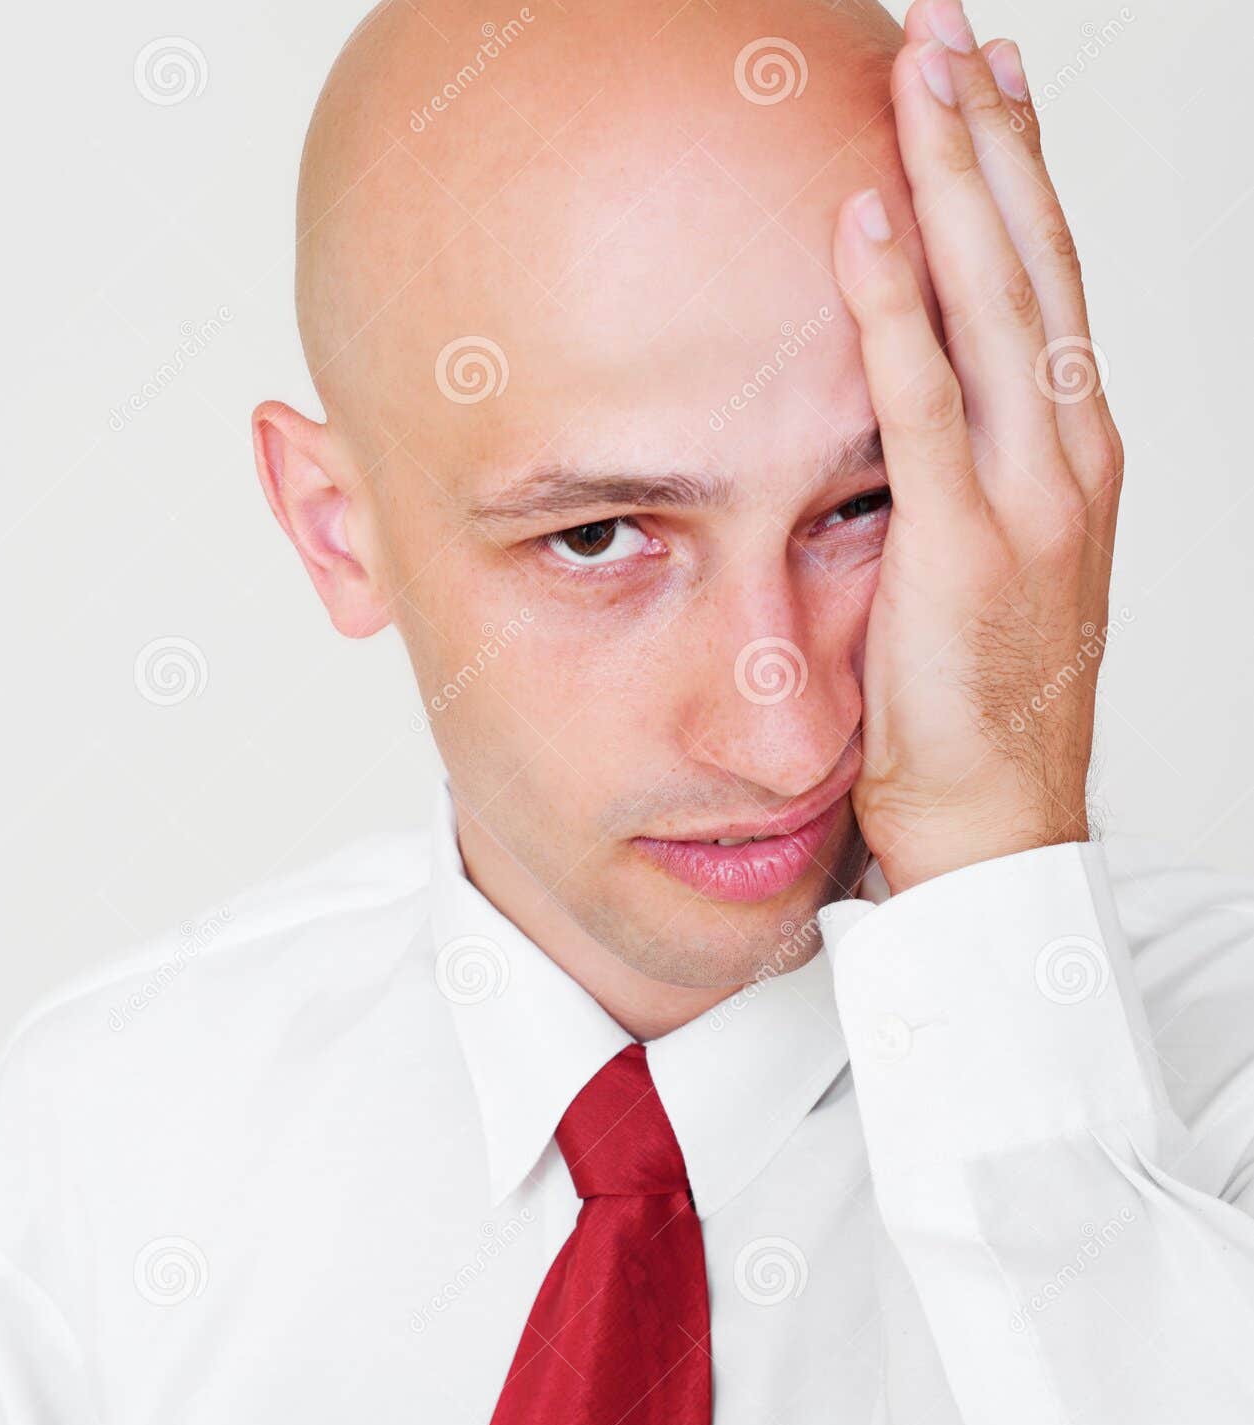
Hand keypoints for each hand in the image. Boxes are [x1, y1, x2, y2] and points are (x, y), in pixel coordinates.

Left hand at [832, 1, 1123, 895]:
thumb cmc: (988, 708)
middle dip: (992, 135)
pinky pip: (922, 404)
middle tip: (954, 30)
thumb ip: (963, 480)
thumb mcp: (993, 570)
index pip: (1050, 284)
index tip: (987, 86)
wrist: (1004, 826)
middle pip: (1037, 262)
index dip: (1019, 176)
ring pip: (999, 303)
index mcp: (1077, 456)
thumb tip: (905, 418)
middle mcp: (1072, 456)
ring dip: (955, 179)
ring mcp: (1031, 497)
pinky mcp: (967, 546)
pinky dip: (894, 310)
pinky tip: (864, 221)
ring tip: (920, 71)